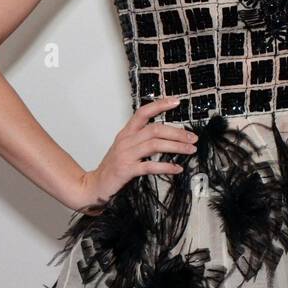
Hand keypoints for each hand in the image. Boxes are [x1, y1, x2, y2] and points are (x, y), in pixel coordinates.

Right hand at [72, 95, 196, 212]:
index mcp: (126, 133)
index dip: (160, 105)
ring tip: (190, 150)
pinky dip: (166, 167)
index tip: (176, 101)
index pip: (143, 112)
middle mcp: (126, 140)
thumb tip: (169, 137)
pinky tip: (177, 168)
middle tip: (193, 137)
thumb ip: (142, 140)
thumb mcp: (126, 148)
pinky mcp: (126, 170)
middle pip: (154, 129)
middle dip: (177, 132)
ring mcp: (125, 155)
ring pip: (155, 145)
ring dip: (176, 147)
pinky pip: (150, 166)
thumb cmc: (114, 168)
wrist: (95, 186)